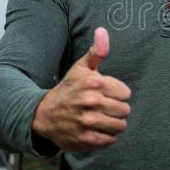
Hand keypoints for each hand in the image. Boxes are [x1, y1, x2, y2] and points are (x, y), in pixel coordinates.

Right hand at [32, 27, 130, 150]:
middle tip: (103, 107)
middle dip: (117, 109)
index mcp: (93, 83)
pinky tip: (96, 129)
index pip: (126, 93)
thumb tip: (102, 30)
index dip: (117, 94)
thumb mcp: (81, 68)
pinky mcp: (86, 139)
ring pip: (121, 125)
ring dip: (113, 123)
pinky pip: (111, 139)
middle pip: (125, 110)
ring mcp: (88, 122)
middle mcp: (91, 102)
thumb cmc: (68, 89)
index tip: (106, 94)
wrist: (44, 115)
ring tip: (101, 118)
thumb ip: (97, 51)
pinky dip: (106, 136)